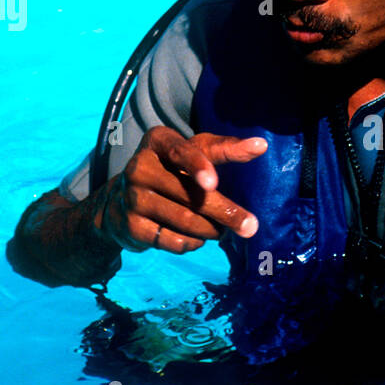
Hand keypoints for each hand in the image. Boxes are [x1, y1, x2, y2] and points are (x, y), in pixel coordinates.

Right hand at [96, 125, 267, 254]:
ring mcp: (132, 198)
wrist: (122, 201)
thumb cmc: (172, 169)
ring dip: (212, 230)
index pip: (180, 152)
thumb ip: (224, 149)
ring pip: (184, 220)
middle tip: (250, 226)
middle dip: (225, 212)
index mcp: (157, 142)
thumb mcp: (193, 152)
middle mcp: (140, 167)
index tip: (213, 183)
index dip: (197, 167)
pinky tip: (197, 238)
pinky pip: (172, 240)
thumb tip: (261, 145)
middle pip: (190, 195)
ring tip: (221, 230)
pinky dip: (193, 243)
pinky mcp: (131, 226)